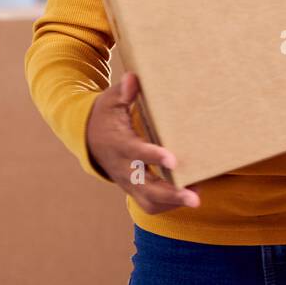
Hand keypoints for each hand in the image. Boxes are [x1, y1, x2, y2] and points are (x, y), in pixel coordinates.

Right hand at [86, 71, 200, 214]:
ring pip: (148, 201)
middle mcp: (123, 167)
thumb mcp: (110, 100)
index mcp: (118, 143)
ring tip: (196, 198)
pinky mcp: (132, 189)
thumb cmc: (105, 115)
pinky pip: (149, 204)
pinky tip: (188, 197)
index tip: (173, 160)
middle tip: (194, 197)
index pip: (136, 152)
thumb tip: (133, 79)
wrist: (89, 138)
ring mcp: (127, 181)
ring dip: (172, 203)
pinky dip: (168, 205)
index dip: (153, 157)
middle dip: (170, 193)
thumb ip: (124, 91)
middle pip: (145, 186)